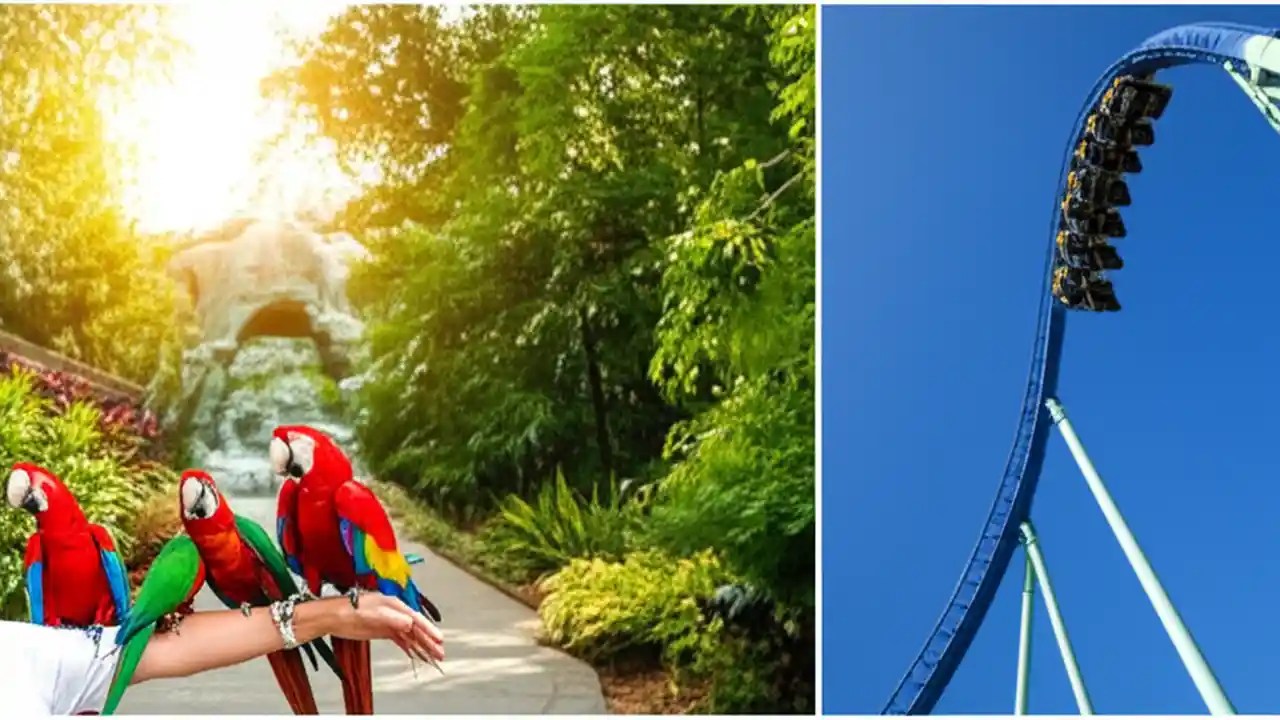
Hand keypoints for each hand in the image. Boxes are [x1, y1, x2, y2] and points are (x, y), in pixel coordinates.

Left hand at [328, 594, 444, 665]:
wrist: (333, 616)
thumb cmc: (351, 610)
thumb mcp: (373, 614)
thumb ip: (392, 619)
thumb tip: (409, 624)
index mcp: (395, 605)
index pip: (416, 619)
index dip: (428, 630)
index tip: (439, 640)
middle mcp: (395, 613)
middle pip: (416, 629)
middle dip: (428, 641)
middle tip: (440, 654)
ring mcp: (390, 622)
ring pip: (410, 635)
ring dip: (421, 646)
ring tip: (432, 657)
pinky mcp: (383, 631)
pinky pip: (400, 639)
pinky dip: (409, 646)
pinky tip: (415, 653)